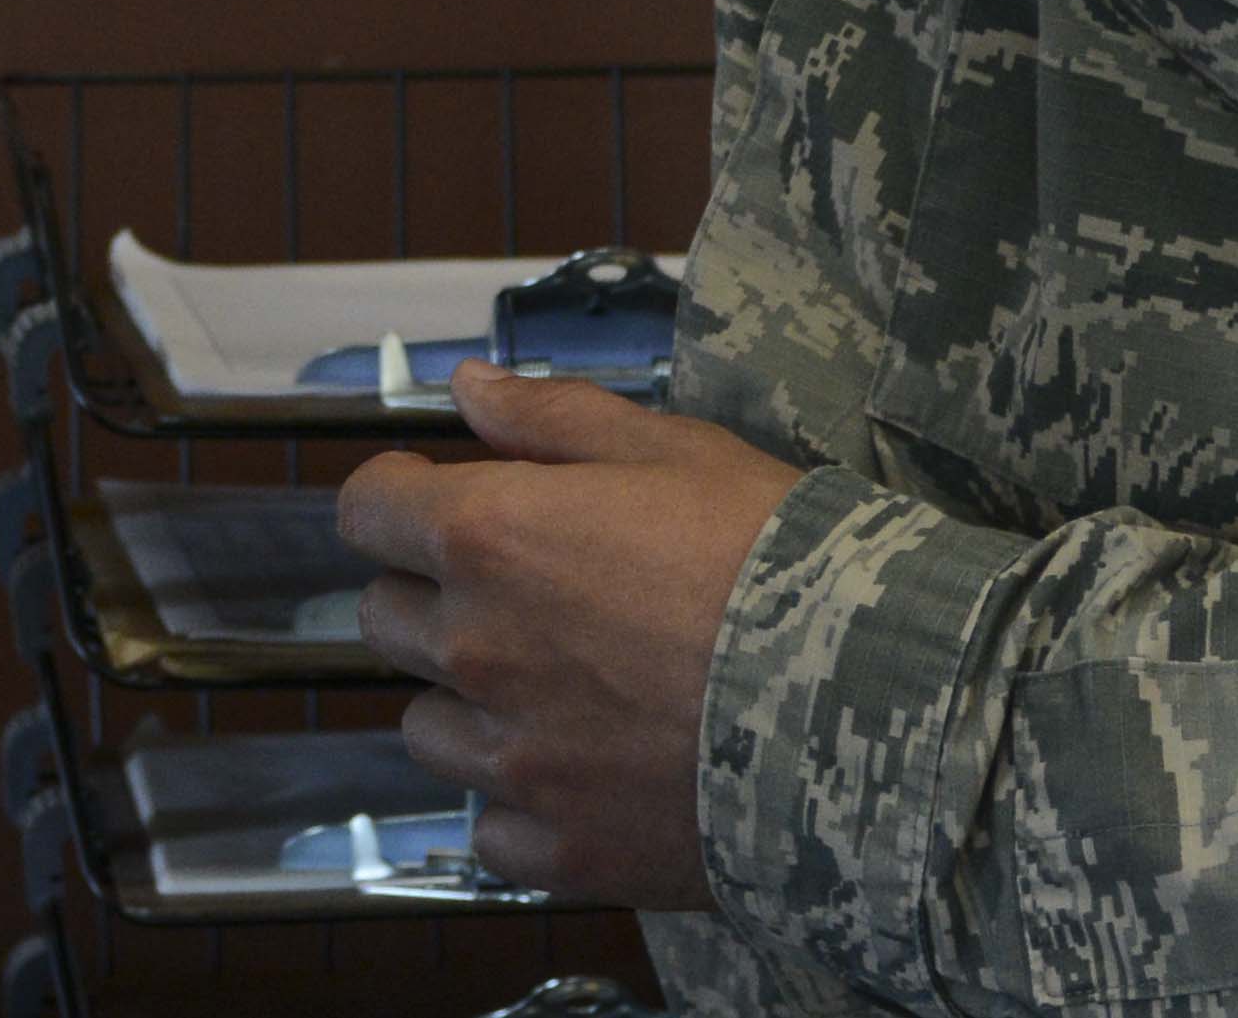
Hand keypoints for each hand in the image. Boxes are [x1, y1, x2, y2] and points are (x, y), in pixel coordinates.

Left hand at [336, 362, 798, 905]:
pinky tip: (589, 777)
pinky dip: (525, 807)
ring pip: (428, 730)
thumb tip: (467, 389)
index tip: (439, 502)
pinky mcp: (564, 849)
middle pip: (386, 619)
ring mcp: (515, 761)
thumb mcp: (675, 451)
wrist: (871, 702)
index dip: (399, 500)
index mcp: (490, 536)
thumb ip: (553, 419)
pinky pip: (494, 831)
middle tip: (526, 595)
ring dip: (471, 704)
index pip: (366, 512)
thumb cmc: (780, 559)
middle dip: (435, 596)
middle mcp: (478, 649)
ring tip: (565, 689)